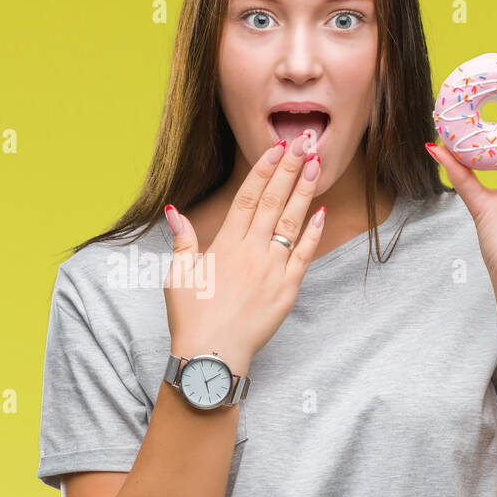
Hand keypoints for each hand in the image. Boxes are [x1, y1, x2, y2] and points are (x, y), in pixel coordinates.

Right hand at [163, 131, 326, 372]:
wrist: (213, 356)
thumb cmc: (191, 317)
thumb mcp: (178, 275)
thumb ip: (182, 240)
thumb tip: (175, 211)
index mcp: (225, 244)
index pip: (248, 196)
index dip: (264, 169)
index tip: (277, 147)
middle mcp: (252, 250)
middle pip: (274, 200)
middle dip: (291, 168)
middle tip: (305, 141)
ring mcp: (273, 269)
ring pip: (293, 221)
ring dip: (305, 191)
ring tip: (317, 164)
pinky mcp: (288, 289)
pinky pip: (304, 254)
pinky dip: (313, 232)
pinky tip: (321, 212)